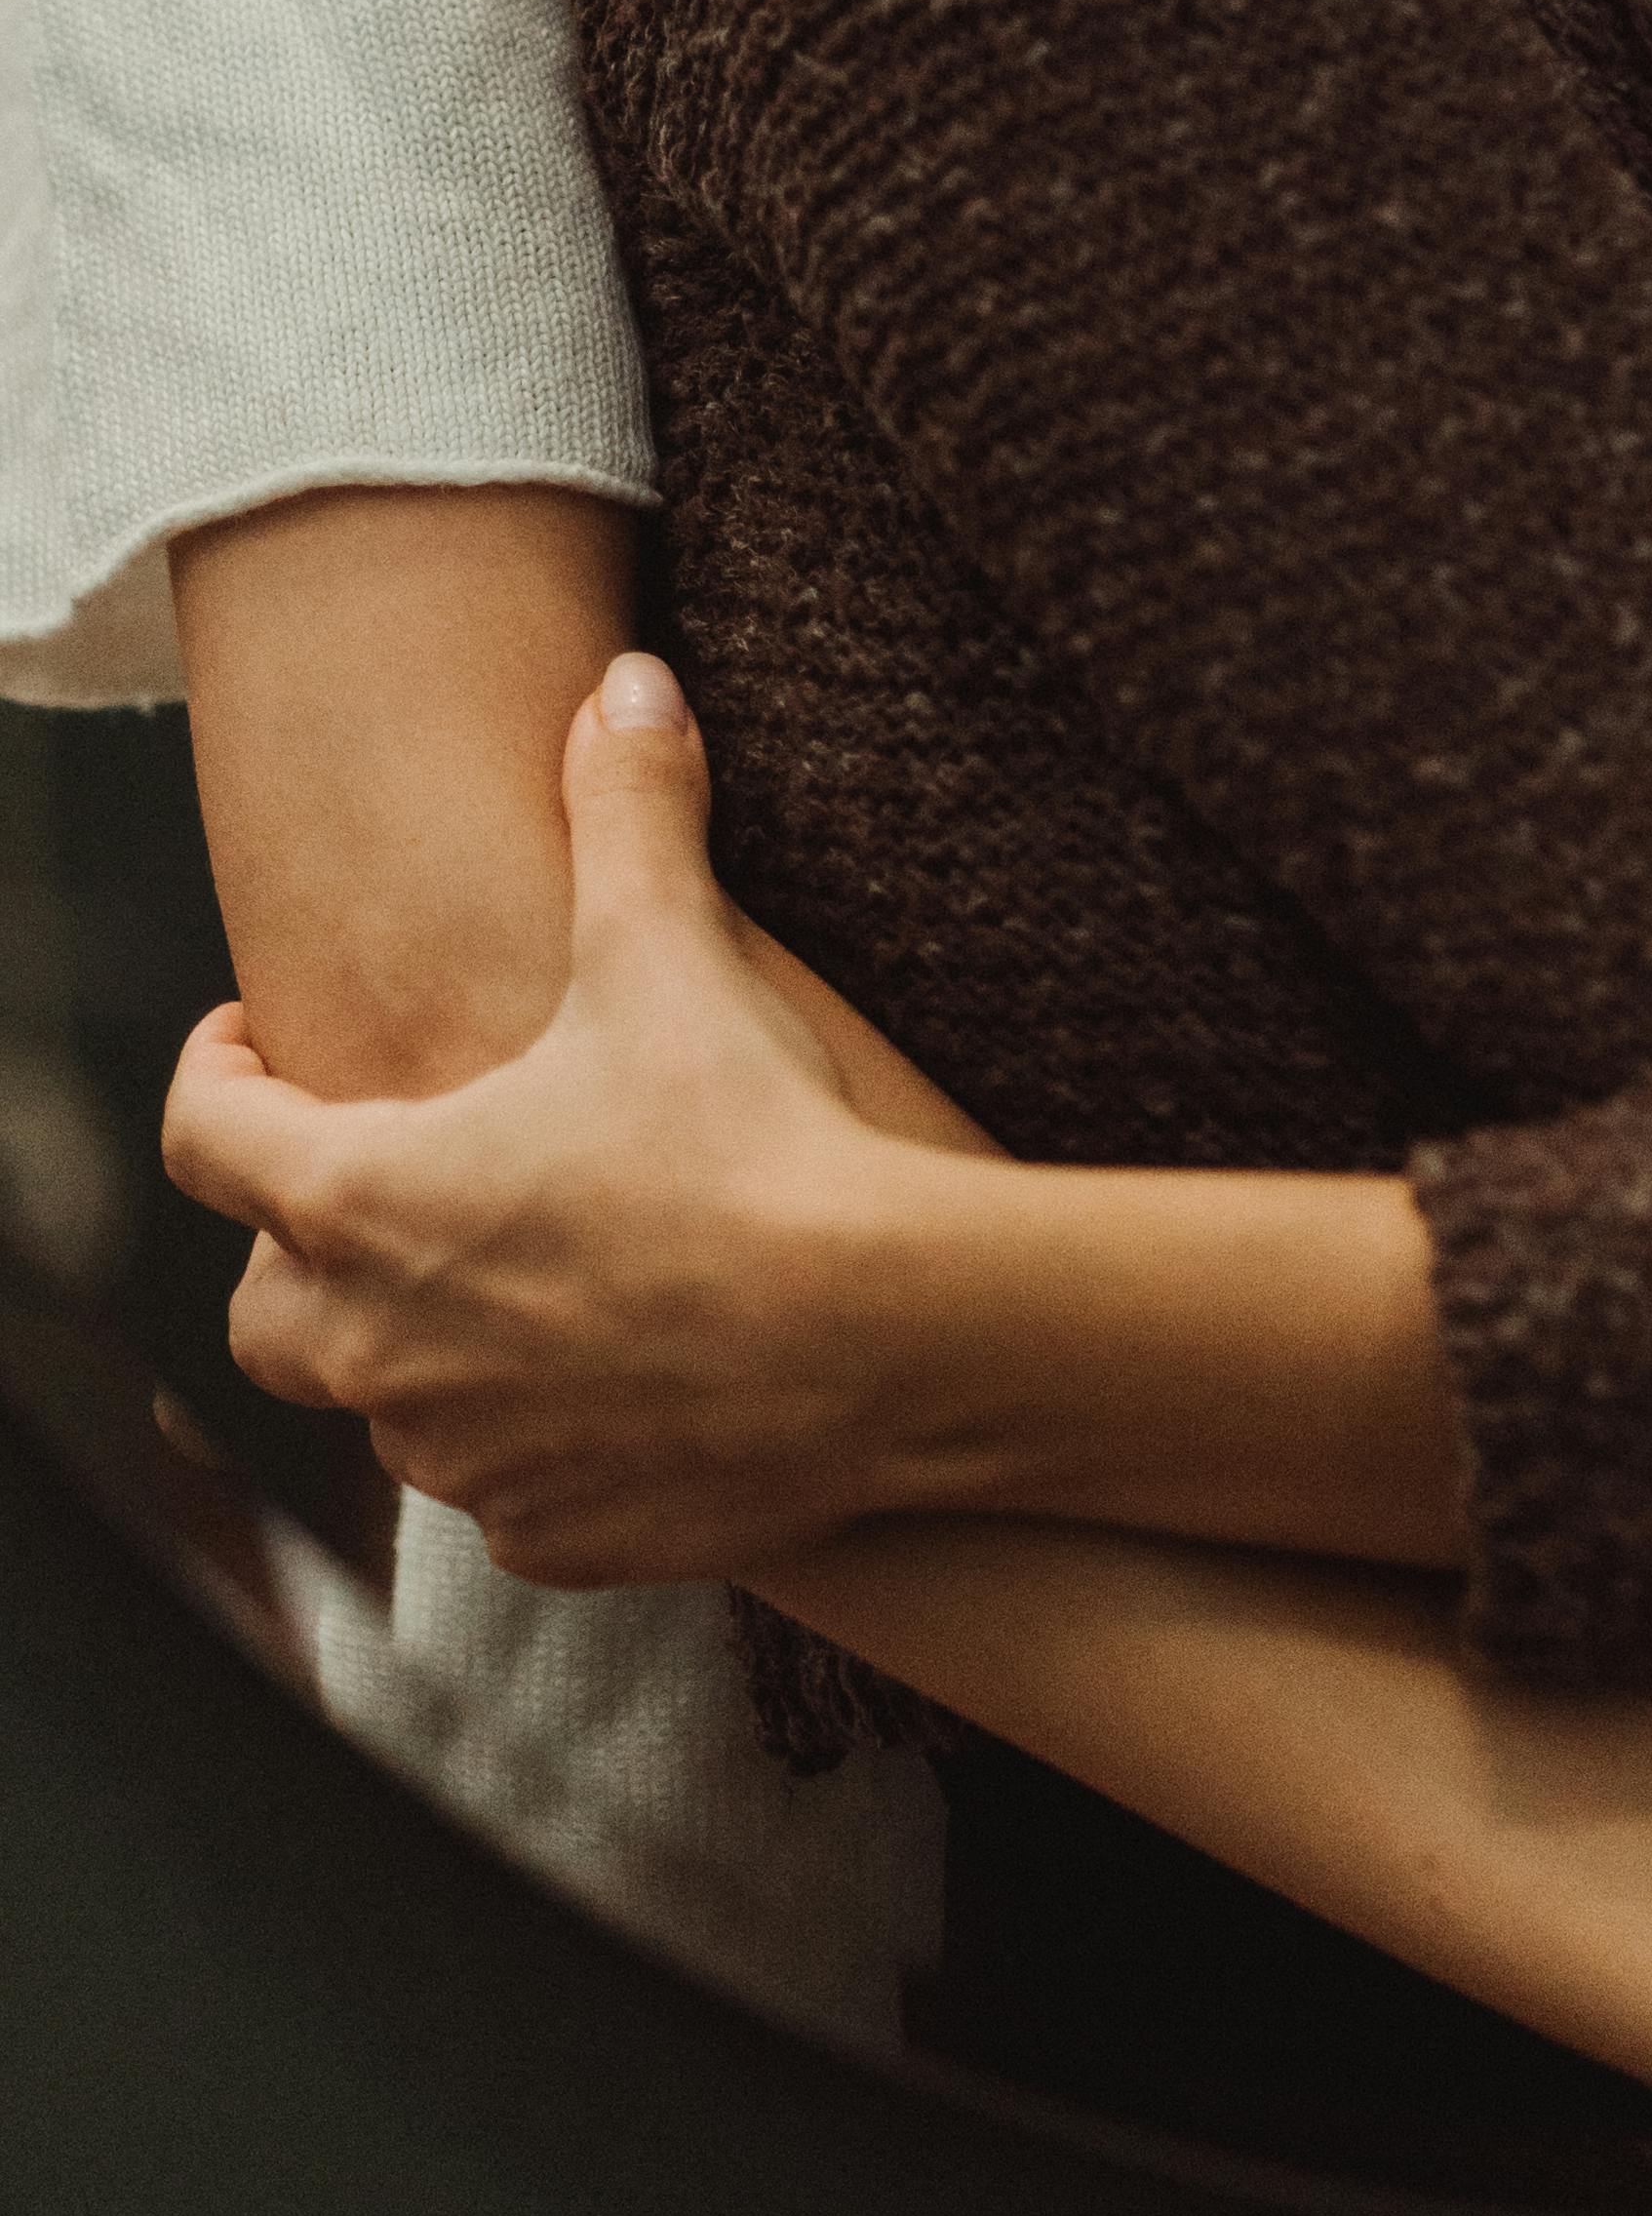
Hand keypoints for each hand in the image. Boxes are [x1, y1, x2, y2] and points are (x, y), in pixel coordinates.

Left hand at [159, 655, 969, 1580]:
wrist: (880, 1337)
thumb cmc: (752, 1143)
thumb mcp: (678, 953)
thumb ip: (633, 809)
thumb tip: (626, 680)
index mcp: (368, 1201)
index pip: (208, 1141)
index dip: (216, 1076)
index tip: (253, 1043)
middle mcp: (380, 1350)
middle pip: (264, 1307)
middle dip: (299, 1242)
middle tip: (380, 1177)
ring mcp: (463, 1457)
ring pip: (384, 1406)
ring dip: (420, 1346)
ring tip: (516, 1275)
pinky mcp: (550, 1535)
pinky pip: (500, 1493)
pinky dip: (528, 1440)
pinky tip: (612, 1382)